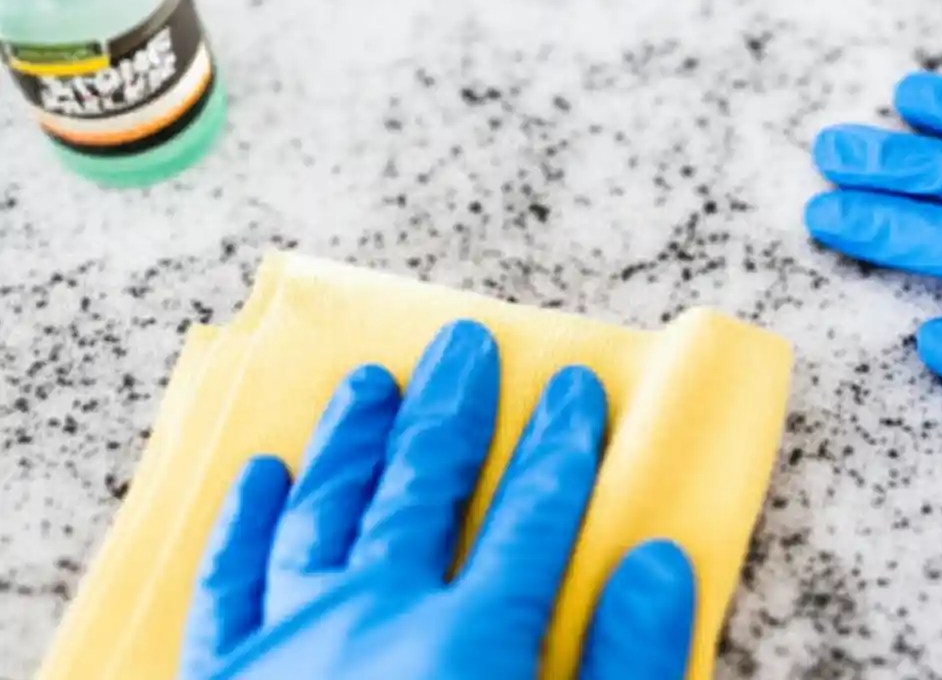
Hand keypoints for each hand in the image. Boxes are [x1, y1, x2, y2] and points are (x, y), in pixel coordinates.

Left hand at [180, 320, 694, 678]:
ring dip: (353, 441)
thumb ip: (630, 668)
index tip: (575, 387)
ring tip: (374, 384)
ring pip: (323, 512)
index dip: (562, 447)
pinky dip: (246, 527)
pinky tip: (261, 476)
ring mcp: (288, 647)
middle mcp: (375, 620)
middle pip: (424, 489)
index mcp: (472, 644)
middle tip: (465, 346)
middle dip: (453, 412)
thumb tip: (659, 561)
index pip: (534, 516)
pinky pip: (229, 586)